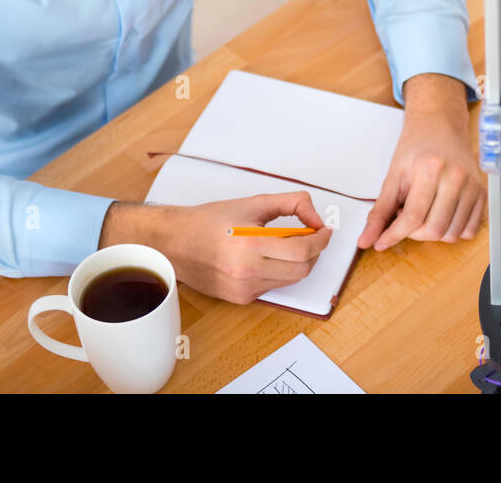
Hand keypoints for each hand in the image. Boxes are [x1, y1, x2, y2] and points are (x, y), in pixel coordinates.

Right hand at [147, 193, 332, 304]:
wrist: (176, 241)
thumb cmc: (210, 220)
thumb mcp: (253, 203)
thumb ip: (291, 204)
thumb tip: (315, 217)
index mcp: (249, 245)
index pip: (302, 250)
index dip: (321, 239)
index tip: (324, 230)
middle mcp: (246, 272)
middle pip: (302, 269)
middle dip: (314, 252)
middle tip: (312, 236)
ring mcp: (244, 289)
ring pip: (290, 280)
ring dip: (298, 262)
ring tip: (287, 244)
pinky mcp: (241, 298)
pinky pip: (273, 287)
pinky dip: (279, 272)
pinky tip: (267, 257)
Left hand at [357, 80, 485, 249]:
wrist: (440, 124)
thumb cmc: (416, 146)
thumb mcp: (393, 175)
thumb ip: (380, 210)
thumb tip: (367, 238)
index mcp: (430, 169)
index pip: (412, 217)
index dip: (394, 235)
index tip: (382, 243)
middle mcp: (456, 177)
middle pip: (434, 230)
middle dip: (414, 234)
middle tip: (404, 218)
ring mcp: (473, 186)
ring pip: (452, 234)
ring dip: (432, 233)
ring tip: (422, 212)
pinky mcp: (482, 193)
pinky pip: (468, 230)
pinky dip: (451, 231)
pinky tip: (439, 214)